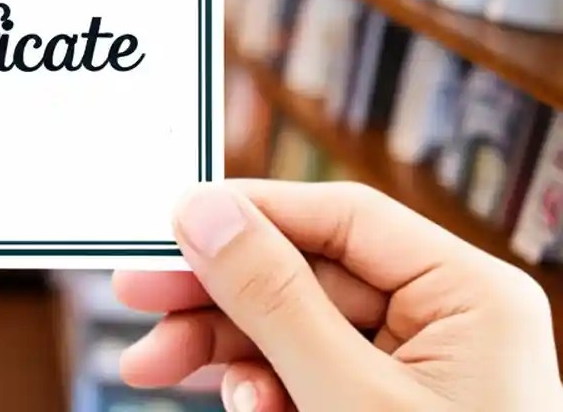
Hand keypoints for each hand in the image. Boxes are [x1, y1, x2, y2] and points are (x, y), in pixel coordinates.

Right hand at [114, 180, 562, 410]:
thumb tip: (206, 212)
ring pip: (292, 326)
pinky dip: (259, 389)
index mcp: (467, 296)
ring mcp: (411, 370)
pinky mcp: (379, 409)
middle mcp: (442, 322)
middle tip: (137, 297)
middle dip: (216, 294)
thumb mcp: (346, 396)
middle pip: (304, 273)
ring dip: (220, 348)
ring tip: (153, 367)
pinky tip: (240, 408)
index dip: (250, 212)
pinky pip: (303, 373)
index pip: (340, 217)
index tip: (170, 223)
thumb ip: (273, 298)